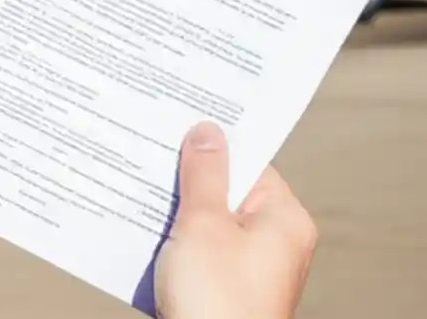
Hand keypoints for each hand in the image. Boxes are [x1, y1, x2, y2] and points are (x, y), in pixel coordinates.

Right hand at [154, 122, 317, 318]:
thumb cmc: (217, 303)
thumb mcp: (203, 225)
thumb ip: (204, 174)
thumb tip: (207, 132)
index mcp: (285, 220)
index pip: (250, 163)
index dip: (212, 145)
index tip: (177, 126)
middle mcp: (277, 243)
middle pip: (227, 192)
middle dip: (187, 182)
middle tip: (150, 159)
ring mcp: (253, 271)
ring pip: (209, 225)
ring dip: (176, 215)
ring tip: (141, 198)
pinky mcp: (228, 291)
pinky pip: (201, 254)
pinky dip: (176, 245)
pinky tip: (146, 238)